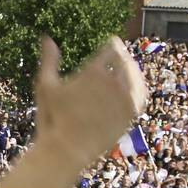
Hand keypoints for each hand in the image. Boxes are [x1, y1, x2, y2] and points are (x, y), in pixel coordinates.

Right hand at [33, 36, 145, 165]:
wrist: (68, 150)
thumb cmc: (53, 118)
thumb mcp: (46, 86)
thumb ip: (49, 60)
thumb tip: (47, 37)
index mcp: (94, 71)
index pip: (111, 48)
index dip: (111, 44)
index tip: (110, 42)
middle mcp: (113, 82)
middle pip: (125, 60)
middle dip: (122, 55)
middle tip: (120, 53)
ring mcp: (125, 99)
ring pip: (135, 76)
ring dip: (132, 69)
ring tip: (127, 68)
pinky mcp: (131, 114)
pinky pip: (141, 95)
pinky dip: (139, 87)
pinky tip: (134, 87)